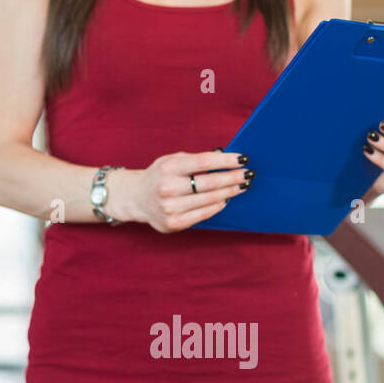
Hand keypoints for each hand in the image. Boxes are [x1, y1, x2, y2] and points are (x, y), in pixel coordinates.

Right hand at [115, 150, 252, 232]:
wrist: (135, 198)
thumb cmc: (158, 176)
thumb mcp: (170, 161)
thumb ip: (194, 160)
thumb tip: (225, 158)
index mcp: (167, 168)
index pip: (204, 162)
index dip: (226, 161)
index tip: (243, 159)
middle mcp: (167, 188)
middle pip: (210, 183)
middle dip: (233, 177)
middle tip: (248, 174)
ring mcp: (170, 208)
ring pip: (209, 200)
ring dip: (229, 192)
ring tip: (241, 186)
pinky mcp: (174, 223)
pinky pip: (204, 214)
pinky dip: (217, 205)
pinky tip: (225, 199)